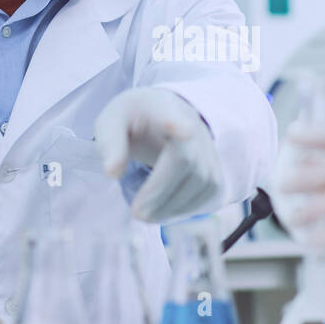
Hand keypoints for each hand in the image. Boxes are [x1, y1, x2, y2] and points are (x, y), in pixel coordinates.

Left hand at [94, 87, 223, 222]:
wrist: (156, 115)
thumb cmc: (131, 121)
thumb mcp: (110, 124)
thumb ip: (110, 144)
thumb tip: (114, 172)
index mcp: (161, 107)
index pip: (171, 114)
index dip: (178, 124)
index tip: (184, 132)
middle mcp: (192, 123)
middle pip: (188, 160)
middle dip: (162, 190)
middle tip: (137, 213)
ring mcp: (207, 144)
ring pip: (203, 180)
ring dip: (174, 205)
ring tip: (146, 216)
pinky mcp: (214, 164)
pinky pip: (210, 191)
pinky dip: (188, 207)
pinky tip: (164, 212)